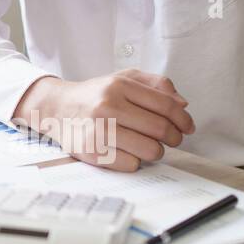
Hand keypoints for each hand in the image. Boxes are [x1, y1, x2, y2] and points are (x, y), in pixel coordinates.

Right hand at [11, 69, 195, 171]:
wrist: (55, 108)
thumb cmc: (95, 95)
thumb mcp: (122, 79)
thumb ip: (155, 85)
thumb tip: (183, 104)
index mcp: (119, 85)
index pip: (167, 106)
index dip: (184, 120)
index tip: (188, 128)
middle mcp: (108, 105)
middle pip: (161, 130)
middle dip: (173, 138)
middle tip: (171, 139)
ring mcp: (98, 129)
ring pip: (150, 151)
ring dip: (154, 151)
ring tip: (145, 145)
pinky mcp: (91, 151)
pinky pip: (132, 164)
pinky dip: (134, 161)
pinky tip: (125, 151)